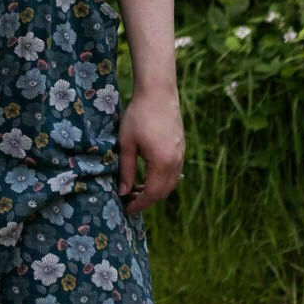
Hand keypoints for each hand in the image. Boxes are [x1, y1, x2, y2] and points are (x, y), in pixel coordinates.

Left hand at [116, 86, 183, 215]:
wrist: (158, 93)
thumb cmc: (139, 116)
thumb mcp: (127, 143)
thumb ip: (126, 169)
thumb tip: (123, 192)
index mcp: (162, 163)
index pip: (153, 194)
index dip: (140, 204)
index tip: (127, 209)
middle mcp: (176, 162)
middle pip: (164, 192)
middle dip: (147, 200)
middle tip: (129, 201)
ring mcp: (181, 155)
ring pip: (171, 183)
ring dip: (155, 190)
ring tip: (136, 189)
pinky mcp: (181, 148)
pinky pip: (174, 172)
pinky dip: (162, 179)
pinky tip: (148, 176)